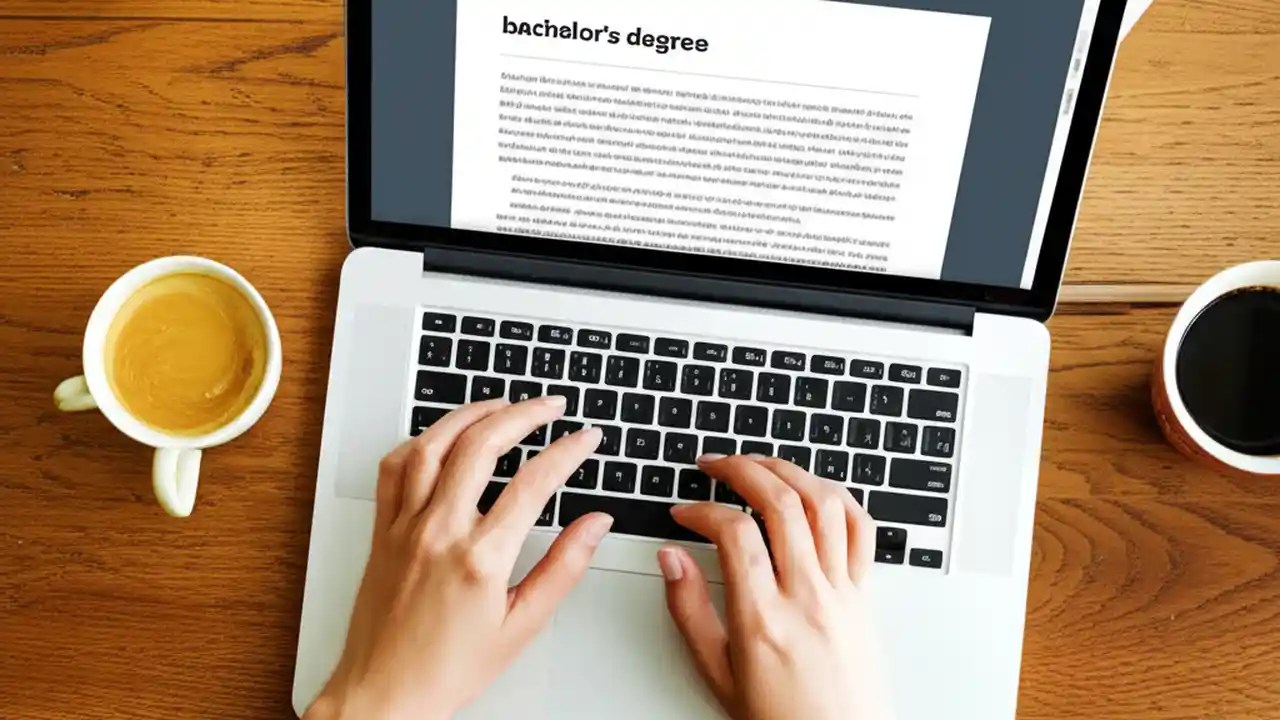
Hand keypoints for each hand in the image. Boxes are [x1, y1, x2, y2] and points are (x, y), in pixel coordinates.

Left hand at [305, 397, 611, 719]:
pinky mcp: (381, 532)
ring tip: (500, 403)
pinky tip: (440, 436)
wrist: (383, 696)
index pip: (534, 483)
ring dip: (470, 414)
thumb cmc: (447, 671)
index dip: (567, 452)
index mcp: (479, 559)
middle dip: (523, 414)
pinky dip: (418, 442)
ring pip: (433, 446)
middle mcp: (438, 533)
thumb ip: (563, 568)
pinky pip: (393, 469)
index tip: (585, 439)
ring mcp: (404, 527)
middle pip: (482, 446)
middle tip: (549, 406)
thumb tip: (594, 525)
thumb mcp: (522, 626)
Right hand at [659, 455, 892, 719]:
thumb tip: (671, 559)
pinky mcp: (865, 594)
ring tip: (759, 464)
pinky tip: (814, 489)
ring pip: (824, 505)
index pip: (734, 534)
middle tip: (714, 464)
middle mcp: (809, 598)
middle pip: (781, 504)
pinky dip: (838, 498)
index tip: (684, 512)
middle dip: (741, 469)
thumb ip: (690, 611)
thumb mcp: (718, 673)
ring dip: (788, 470)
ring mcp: (843, 592)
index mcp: (765, 621)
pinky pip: (861, 529)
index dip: (702, 510)